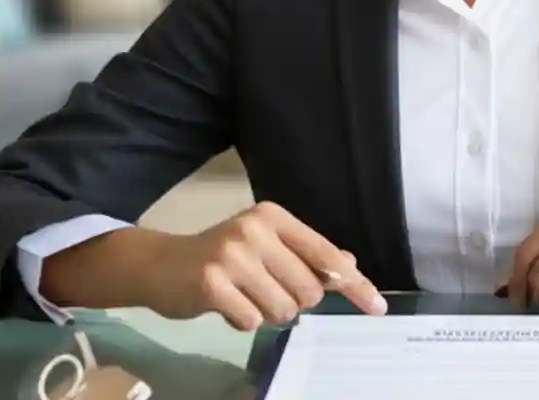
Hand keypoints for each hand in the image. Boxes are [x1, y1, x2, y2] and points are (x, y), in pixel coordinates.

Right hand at [140, 201, 387, 329]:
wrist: (162, 264)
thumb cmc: (222, 256)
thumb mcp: (266, 246)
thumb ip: (307, 255)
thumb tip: (348, 265)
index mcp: (274, 217)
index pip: (326, 256)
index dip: (354, 284)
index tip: (377, 307)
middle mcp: (255, 230)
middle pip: (308, 290)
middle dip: (294, 301)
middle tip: (265, 290)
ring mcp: (232, 256)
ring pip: (283, 309)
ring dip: (267, 312)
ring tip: (244, 296)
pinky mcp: (211, 283)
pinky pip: (252, 321)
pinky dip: (243, 321)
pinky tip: (226, 304)